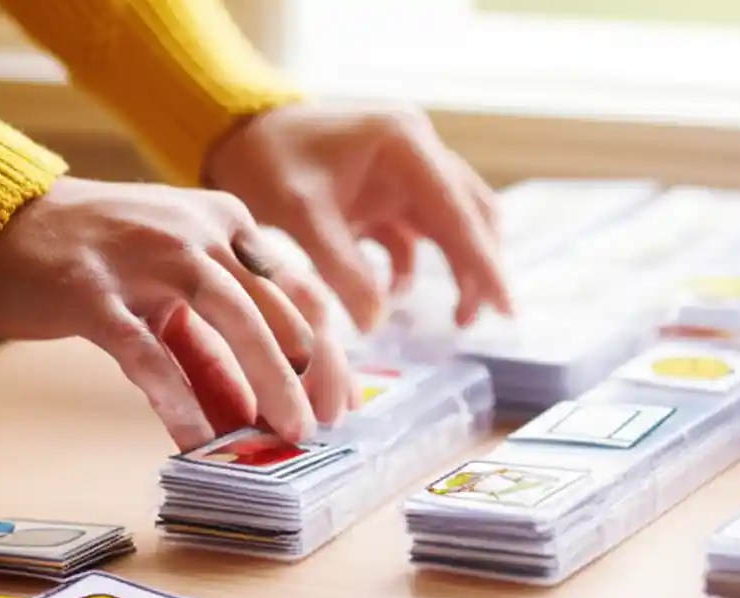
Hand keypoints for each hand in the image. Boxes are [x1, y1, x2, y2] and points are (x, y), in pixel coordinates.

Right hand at [0, 177, 357, 449]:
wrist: (3, 222)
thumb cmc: (101, 258)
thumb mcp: (171, 286)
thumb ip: (213, 344)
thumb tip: (255, 410)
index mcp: (227, 221)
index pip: (297, 288)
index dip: (325, 349)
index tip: (339, 401)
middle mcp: (196, 232)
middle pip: (273, 308)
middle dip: (305, 374)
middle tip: (319, 427)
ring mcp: (144, 258)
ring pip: (229, 321)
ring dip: (266, 382)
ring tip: (284, 434)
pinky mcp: (92, 293)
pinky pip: (147, 354)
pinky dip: (178, 399)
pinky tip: (199, 438)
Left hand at [204, 104, 511, 329]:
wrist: (232, 131)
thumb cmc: (263, 160)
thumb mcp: (299, 213)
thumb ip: (341, 267)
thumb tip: (376, 323)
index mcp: (405, 144)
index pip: (458, 212)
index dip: (484, 263)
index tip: (508, 308)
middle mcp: (417, 151)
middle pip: (470, 216)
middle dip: (479, 269)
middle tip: (480, 320)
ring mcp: (405, 171)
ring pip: (452, 225)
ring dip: (457, 268)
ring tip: (457, 317)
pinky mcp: (387, 191)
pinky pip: (418, 235)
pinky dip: (414, 267)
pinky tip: (393, 296)